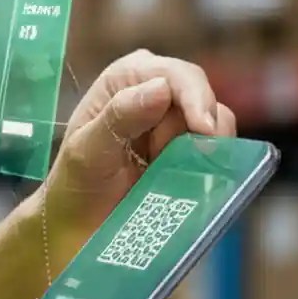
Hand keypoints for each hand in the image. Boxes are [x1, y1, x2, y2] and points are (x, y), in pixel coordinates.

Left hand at [43, 50, 237, 243]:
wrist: (83, 225)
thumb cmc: (77, 182)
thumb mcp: (88, 150)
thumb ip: (120, 117)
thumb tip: (161, 87)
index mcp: (126, 76)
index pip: (174, 74)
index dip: (195, 97)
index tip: (205, 130)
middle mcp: (156, 88)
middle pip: (201, 98)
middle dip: (195, 132)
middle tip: (167, 164)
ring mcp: (177, 118)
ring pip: (217, 124)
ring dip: (200, 152)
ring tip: (165, 173)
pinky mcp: (192, 147)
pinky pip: (220, 150)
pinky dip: (211, 165)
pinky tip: (188, 180)